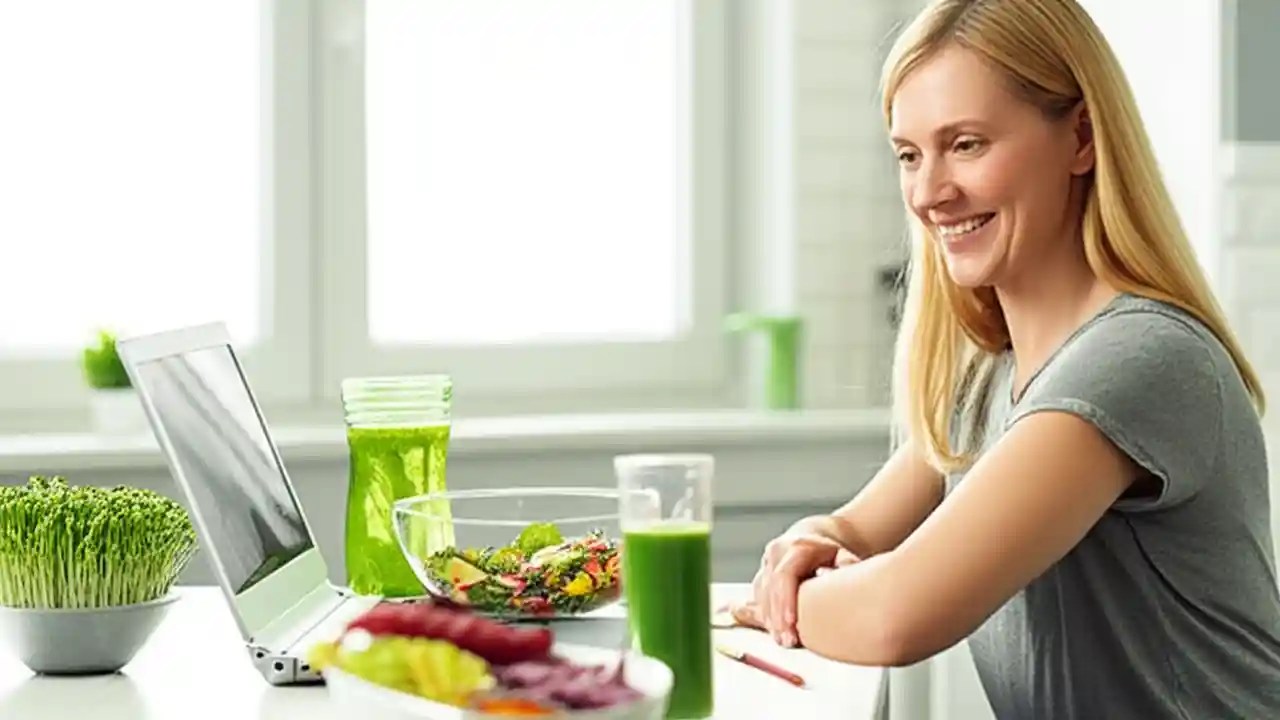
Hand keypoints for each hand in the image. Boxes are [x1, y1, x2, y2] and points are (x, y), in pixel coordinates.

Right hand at [751, 531, 857, 646]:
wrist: (811, 537)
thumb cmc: (828, 551)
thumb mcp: (842, 553)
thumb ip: (847, 565)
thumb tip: (849, 576)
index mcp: (796, 547)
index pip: (785, 575)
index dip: (786, 599)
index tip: (792, 622)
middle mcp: (776, 553)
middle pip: (771, 588)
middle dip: (778, 617)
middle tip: (788, 641)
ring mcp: (765, 564)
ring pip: (762, 595)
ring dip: (770, 619)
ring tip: (782, 640)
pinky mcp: (760, 575)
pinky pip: (759, 597)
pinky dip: (765, 615)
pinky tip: (775, 632)